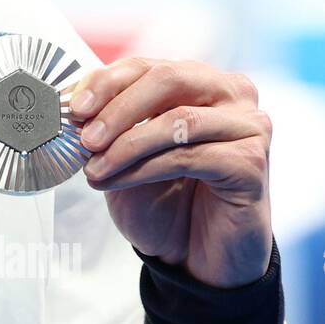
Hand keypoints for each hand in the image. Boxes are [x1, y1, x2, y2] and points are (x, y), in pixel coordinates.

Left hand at [68, 58, 272, 288]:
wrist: (196, 257)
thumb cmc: (164, 200)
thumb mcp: (124, 155)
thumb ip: (107, 125)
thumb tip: (73, 102)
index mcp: (199, 81)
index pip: (148, 66)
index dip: (106, 82)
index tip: (74, 107)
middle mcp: (231, 94)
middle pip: (168, 79)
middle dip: (118, 108)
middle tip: (86, 138)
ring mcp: (248, 126)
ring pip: (178, 120)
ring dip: (126, 145)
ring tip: (94, 169)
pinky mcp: (251, 162)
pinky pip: (188, 156)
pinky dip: (143, 169)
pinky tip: (116, 182)